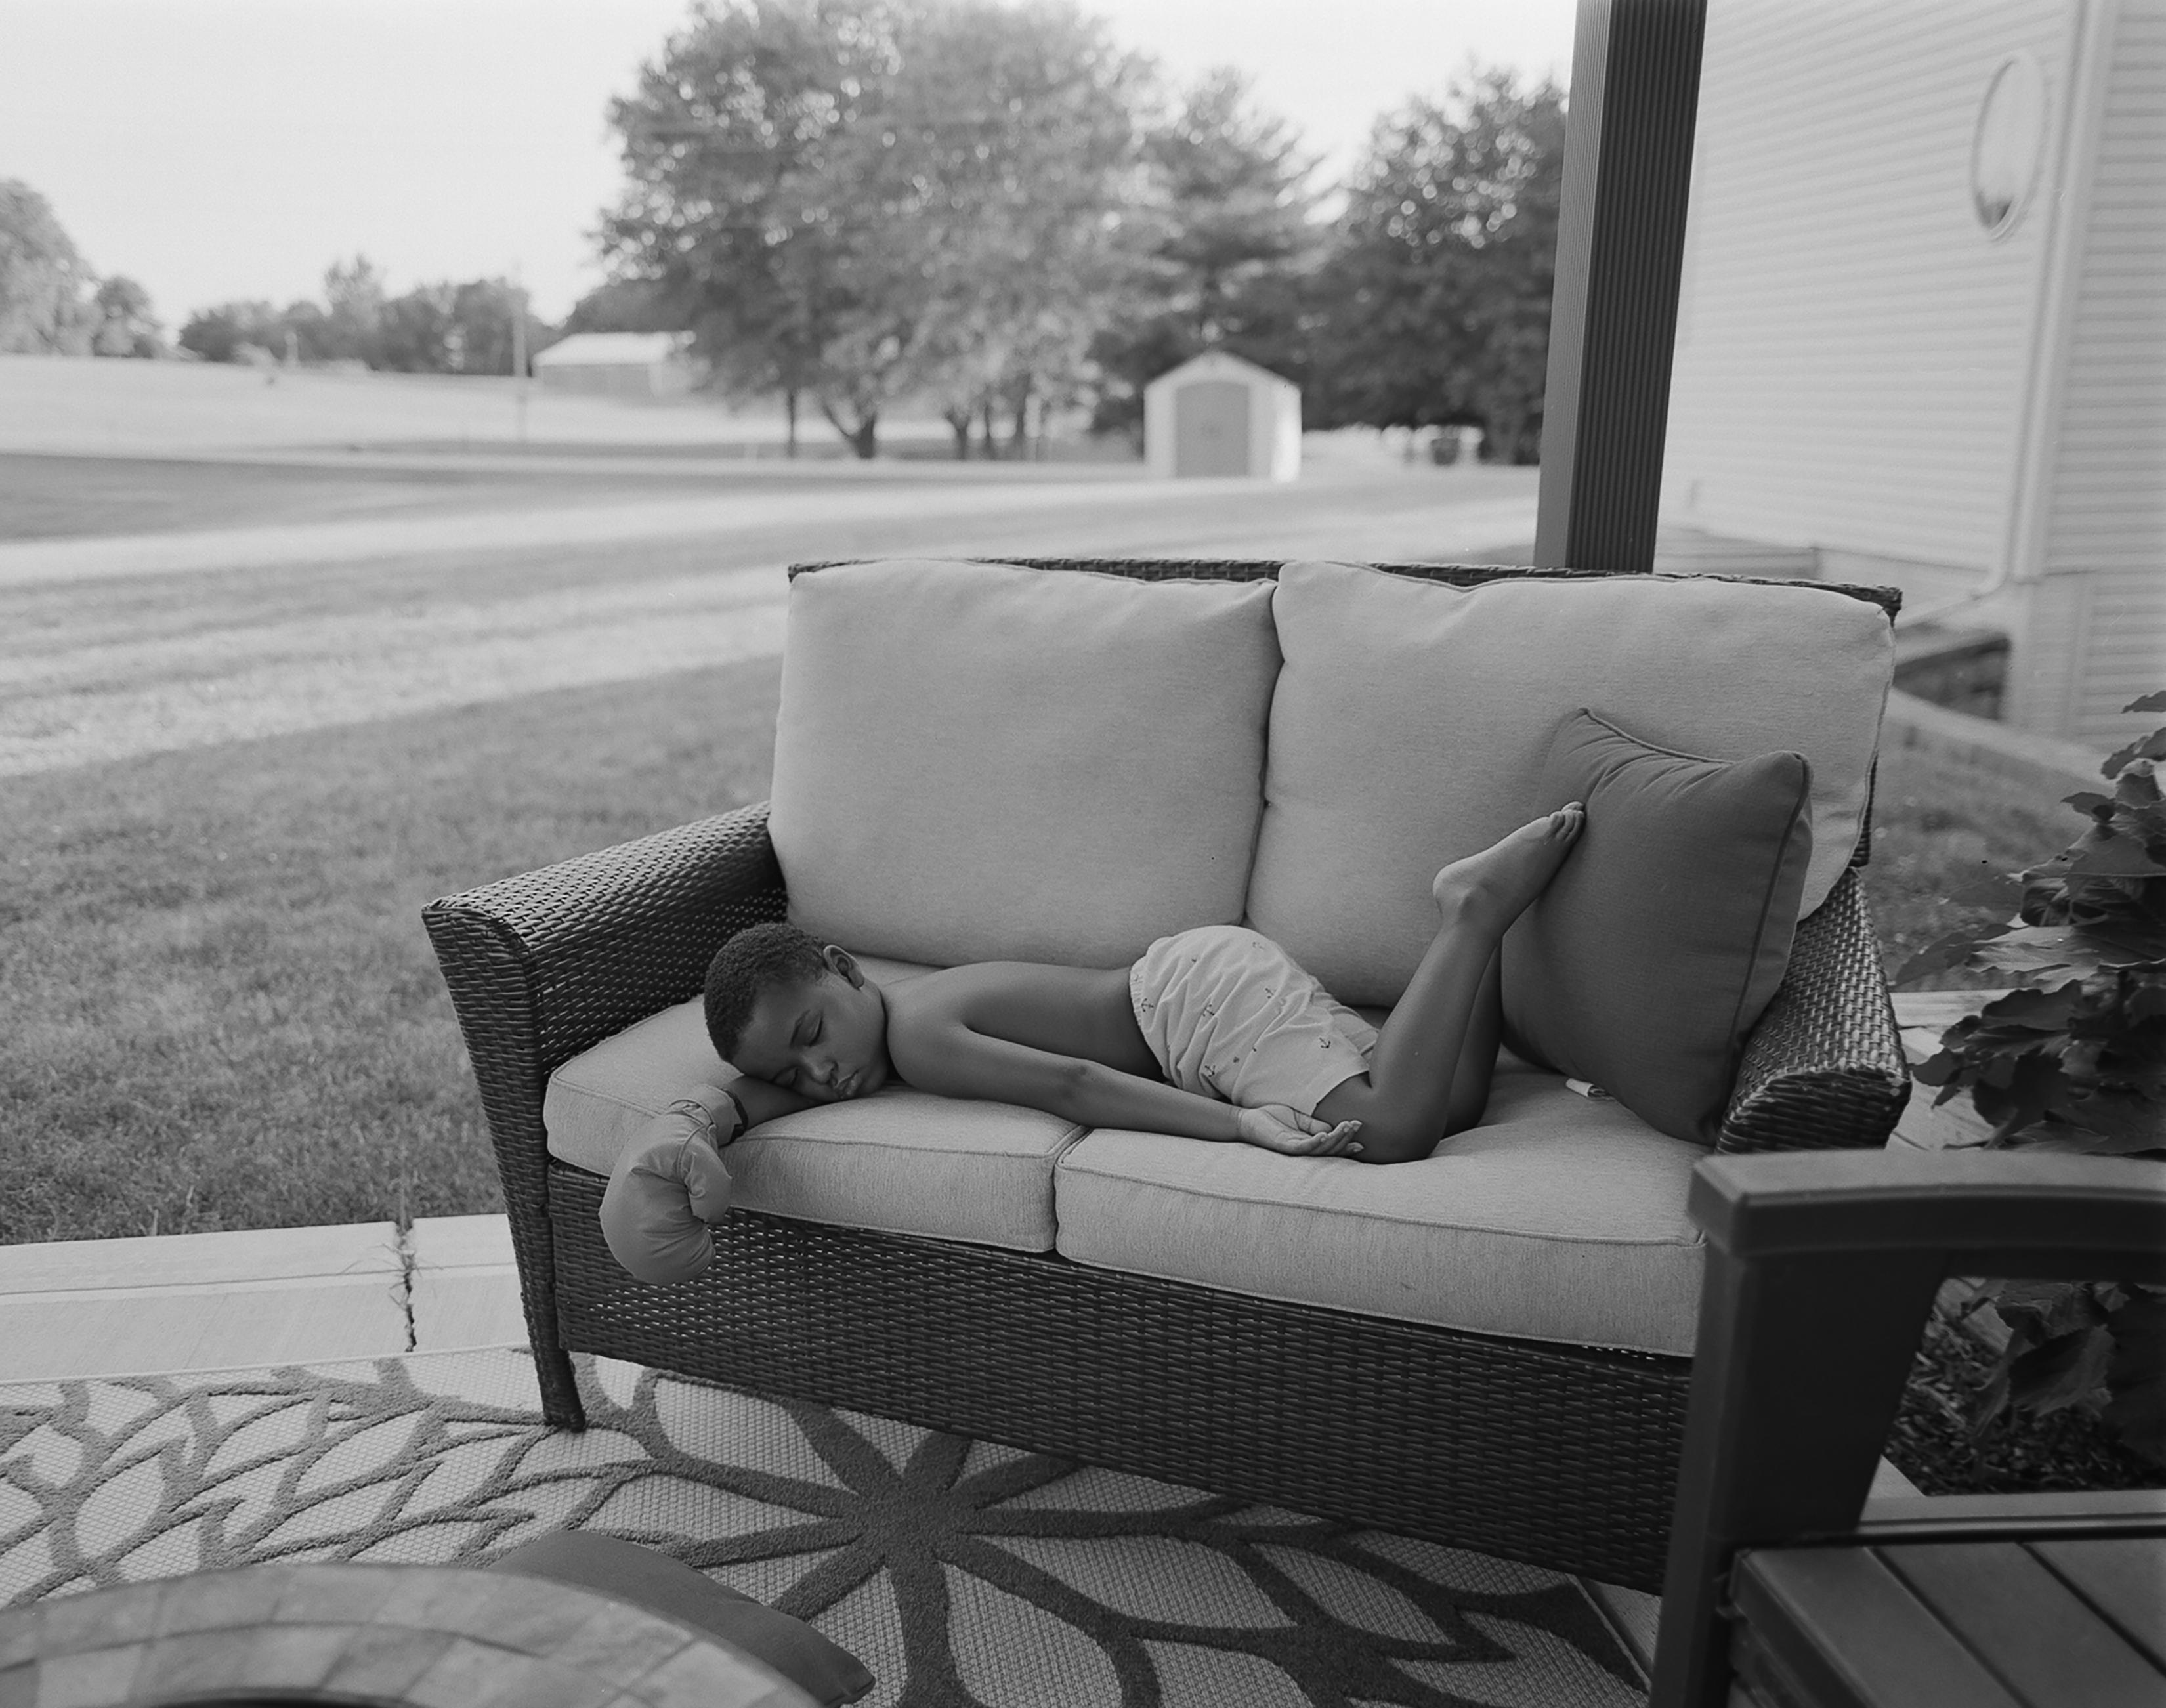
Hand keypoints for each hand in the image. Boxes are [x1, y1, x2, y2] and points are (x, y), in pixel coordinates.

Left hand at [1234, 1103, 1363, 1156]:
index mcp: (1308, 1144)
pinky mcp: (1283, 1147)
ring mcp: (1293, 1150)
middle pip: (1329, 1149)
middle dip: (1344, 1138)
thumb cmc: (1272, 1119)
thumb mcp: (1299, 1120)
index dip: (1346, 1141)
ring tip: (1346, 1127)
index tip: (1359, 1131)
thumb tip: (1333, 1128)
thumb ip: (1315, 1125)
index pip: (1331, 1146)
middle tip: (1356, 1126)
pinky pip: (1302, 1147)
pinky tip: (1325, 1135)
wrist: (1248, 1119)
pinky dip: (1315, 1142)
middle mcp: (1303, 1150)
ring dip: (1335, 1139)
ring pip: (1319, 1150)